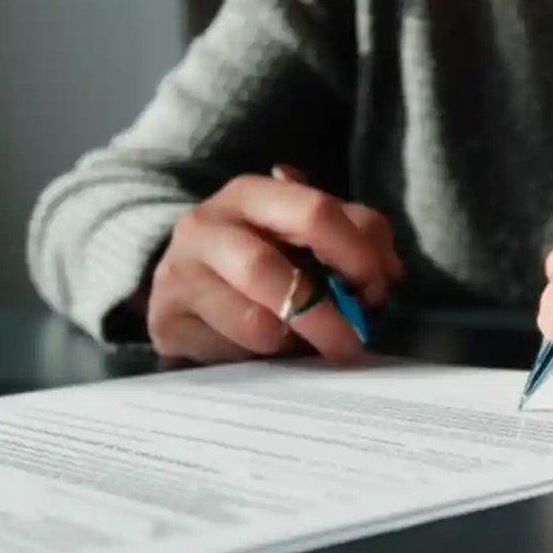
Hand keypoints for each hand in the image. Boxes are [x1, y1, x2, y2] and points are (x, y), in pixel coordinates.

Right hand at [147, 165, 403, 363]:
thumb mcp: (306, 235)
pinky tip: (260, 350)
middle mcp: (206, 225)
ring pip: (253, 323)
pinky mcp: (164, 321)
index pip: (315, 212)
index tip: (377, 288)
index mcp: (252, 194)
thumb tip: (389, 273)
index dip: (357, 254)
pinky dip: (257, 358)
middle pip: (271, 272)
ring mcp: (178, 273)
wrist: (183, 279)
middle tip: (352, 344)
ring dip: (290, 343)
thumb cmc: (261, 254)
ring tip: (300, 343)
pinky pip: (228, 353)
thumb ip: (356, 238)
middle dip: (325, 316)